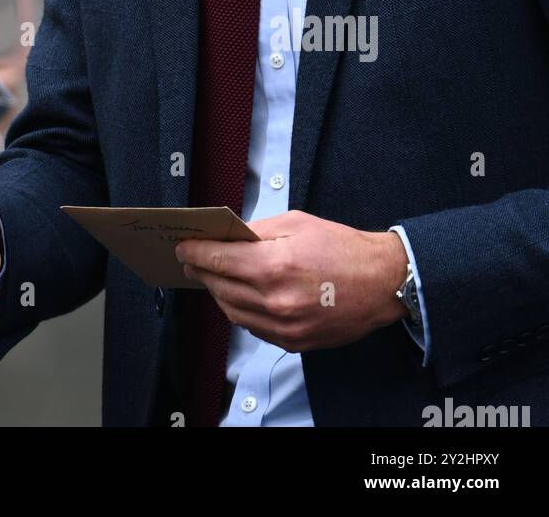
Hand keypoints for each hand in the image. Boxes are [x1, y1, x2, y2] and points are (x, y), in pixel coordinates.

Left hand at [175, 209, 409, 351]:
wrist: (382, 283)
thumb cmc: (342, 248)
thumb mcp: (297, 222)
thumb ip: (258, 230)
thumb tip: (229, 236)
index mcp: (274, 266)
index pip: (219, 260)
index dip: (195, 252)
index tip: (182, 247)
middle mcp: (276, 301)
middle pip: (221, 287)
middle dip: (202, 271)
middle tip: (192, 259)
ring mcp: (285, 326)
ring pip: (233, 312)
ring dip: (218, 293)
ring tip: (212, 277)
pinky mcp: (294, 342)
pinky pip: (254, 328)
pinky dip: (240, 311)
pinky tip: (238, 296)